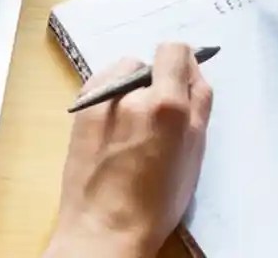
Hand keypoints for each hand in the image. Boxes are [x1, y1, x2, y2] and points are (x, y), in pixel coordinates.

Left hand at [45, 44, 212, 257]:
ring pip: (122, 72)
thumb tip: (193, 70)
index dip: (182, 61)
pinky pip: (100, 84)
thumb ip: (198, 104)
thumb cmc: (157, 199)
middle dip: (155, 80)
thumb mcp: (193, 152)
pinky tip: (114, 125)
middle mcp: (130, 94)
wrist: (104, 226)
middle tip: (157, 115)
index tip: (181, 80)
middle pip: (147, 63)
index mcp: (165, 104)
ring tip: (133, 122)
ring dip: (130, 86)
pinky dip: (110, 95)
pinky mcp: (79, 108)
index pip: (174, 51)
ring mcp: (99, 99)